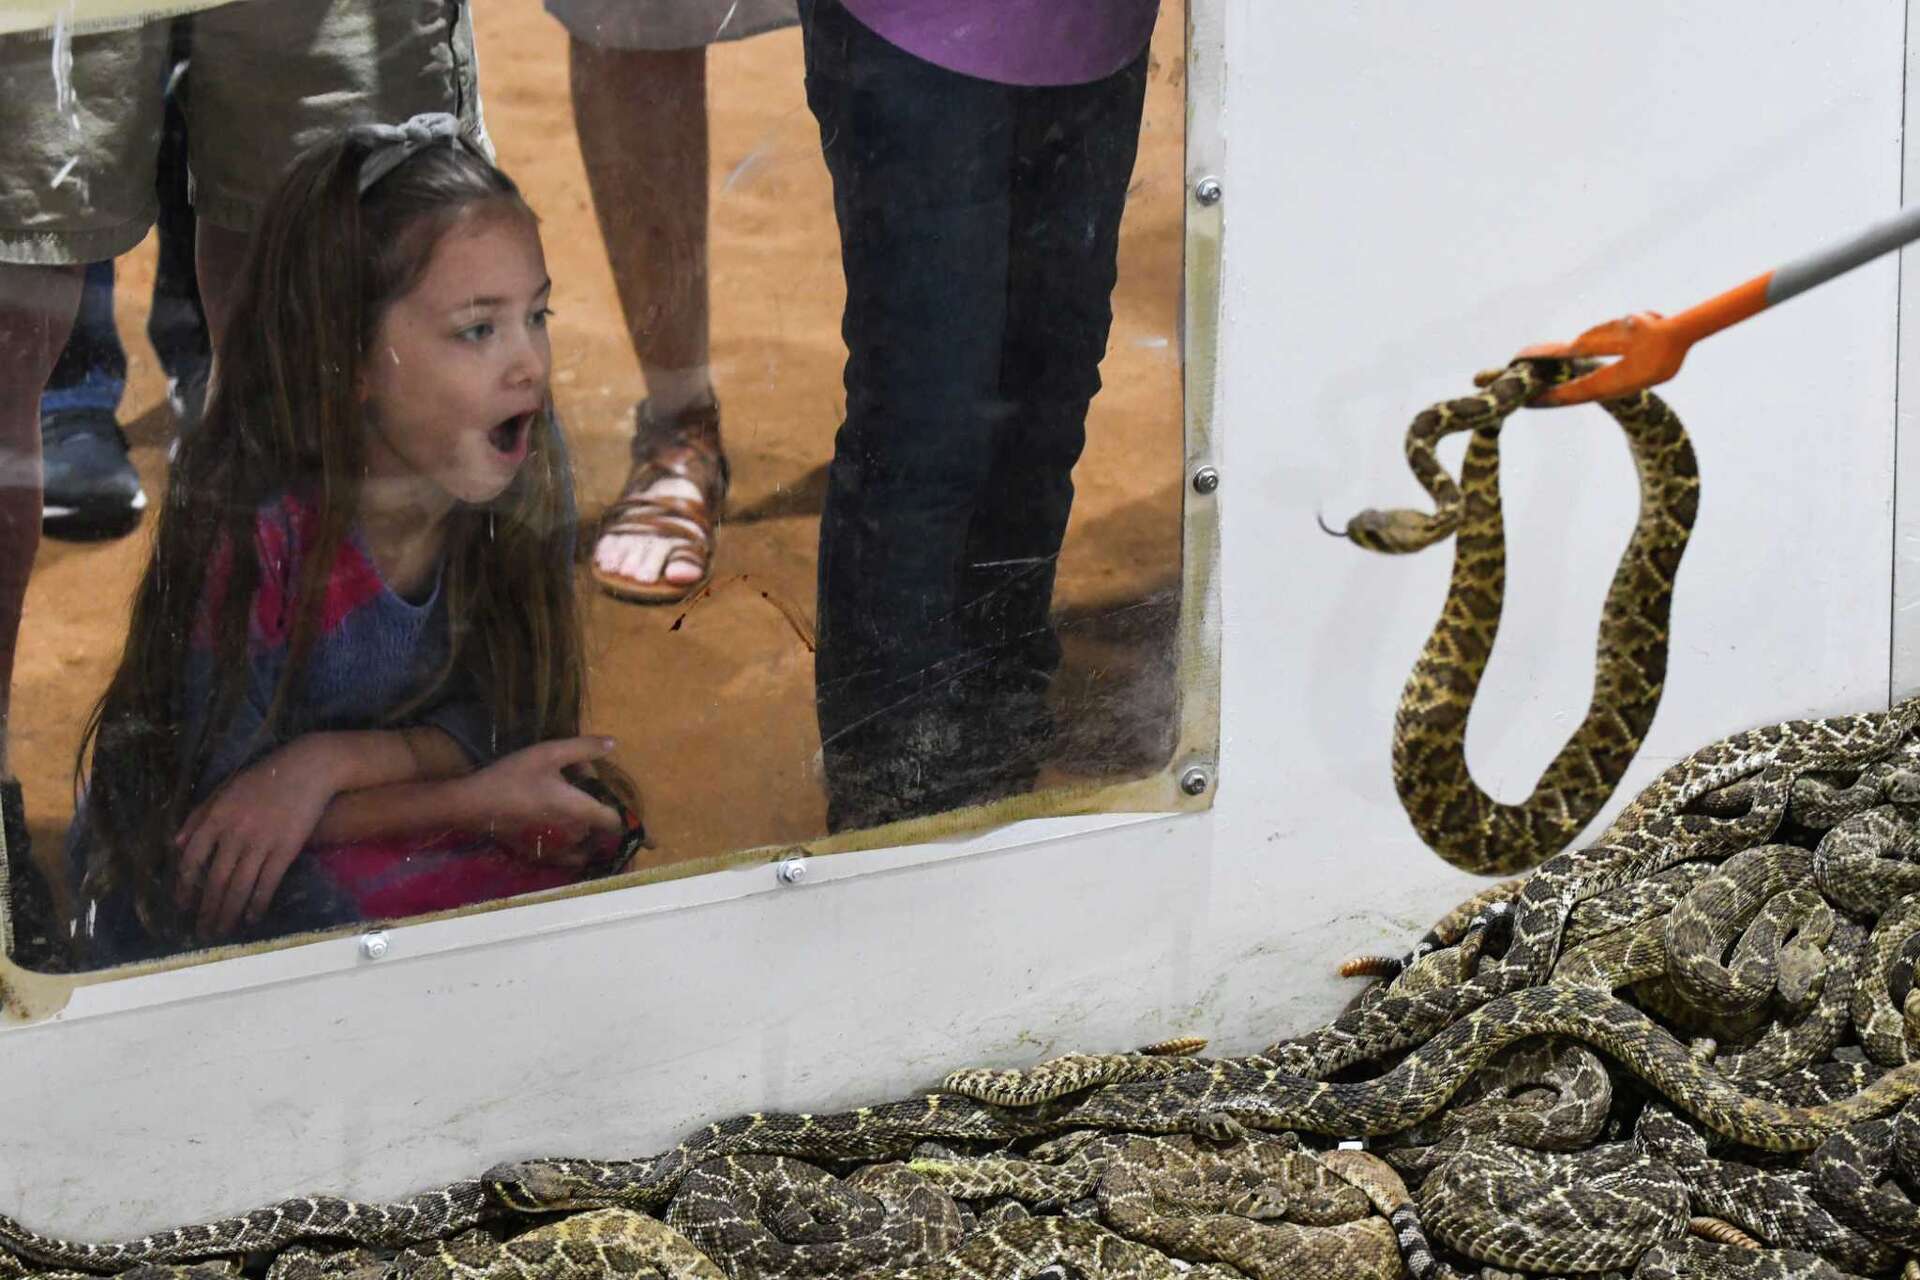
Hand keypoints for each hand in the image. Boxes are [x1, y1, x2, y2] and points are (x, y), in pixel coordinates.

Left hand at [173, 737, 343, 939]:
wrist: (308, 769)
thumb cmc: (264, 777)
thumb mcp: (225, 790)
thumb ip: (199, 816)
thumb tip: (176, 844)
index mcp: (216, 817)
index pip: (192, 858)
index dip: (185, 885)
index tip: (182, 904)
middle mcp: (234, 833)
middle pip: (215, 880)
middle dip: (206, 909)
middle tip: (202, 931)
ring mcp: (261, 843)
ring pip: (239, 886)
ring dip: (228, 913)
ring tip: (222, 931)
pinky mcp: (285, 850)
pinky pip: (268, 883)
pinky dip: (258, 903)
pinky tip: (252, 918)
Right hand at [461, 737, 624, 865]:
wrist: (471, 804)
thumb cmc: (512, 776)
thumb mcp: (548, 753)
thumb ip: (583, 749)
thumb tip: (614, 744)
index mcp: (580, 810)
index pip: (616, 822)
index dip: (632, 825)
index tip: (653, 839)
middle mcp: (572, 834)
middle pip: (599, 829)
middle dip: (601, 814)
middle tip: (588, 791)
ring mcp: (554, 848)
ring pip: (584, 844)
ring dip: (588, 832)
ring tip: (577, 812)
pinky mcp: (537, 853)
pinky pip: (566, 857)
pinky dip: (574, 851)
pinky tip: (568, 839)